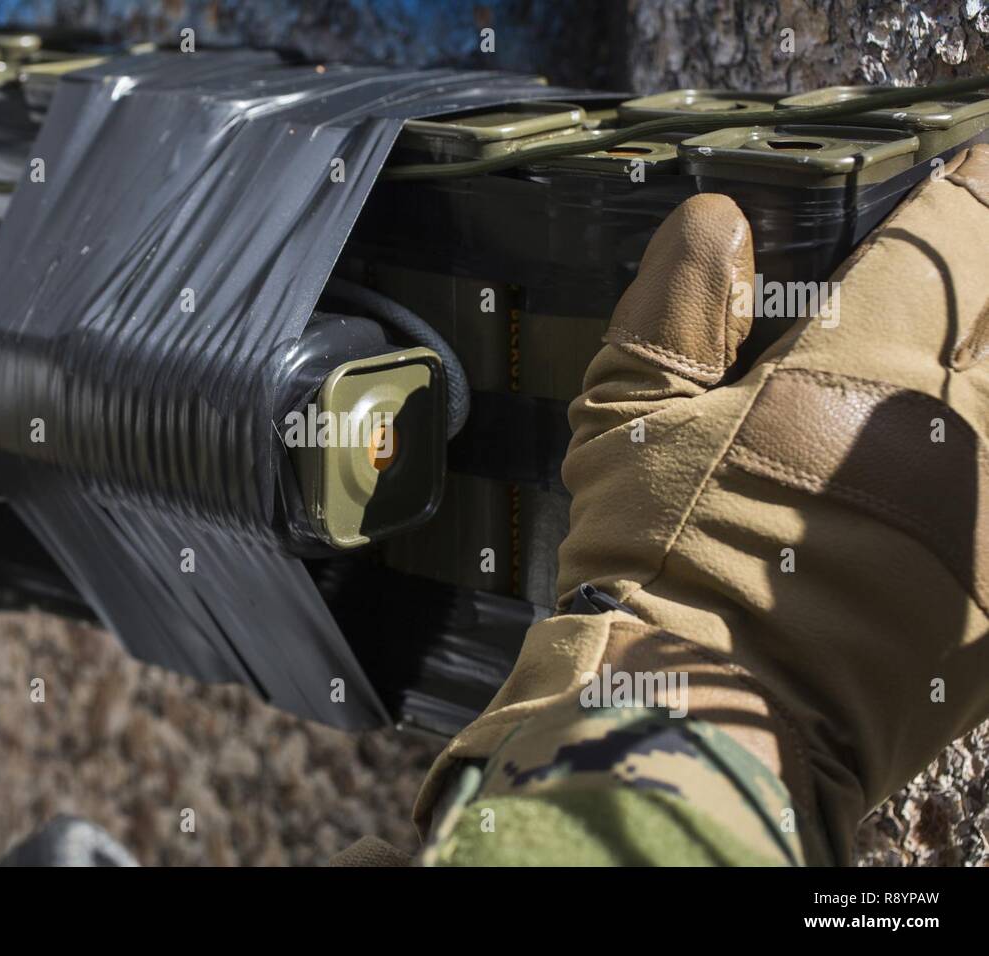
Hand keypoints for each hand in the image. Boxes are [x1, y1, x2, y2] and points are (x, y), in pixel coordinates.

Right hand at [416, 145, 988, 863]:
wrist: (701, 721)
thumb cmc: (653, 568)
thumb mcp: (623, 425)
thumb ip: (672, 315)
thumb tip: (715, 223)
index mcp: (855, 379)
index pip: (947, 246)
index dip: (969, 193)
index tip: (973, 170)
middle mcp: (952, 438)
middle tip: (972, 277)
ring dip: (988, 371)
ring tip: (948, 384)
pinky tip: (959, 472)